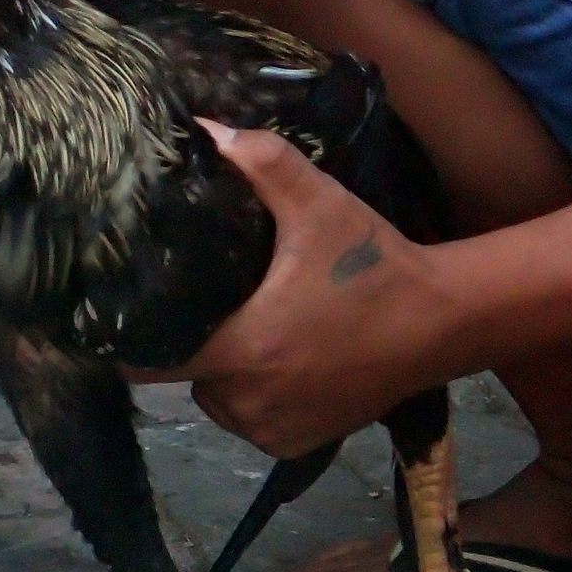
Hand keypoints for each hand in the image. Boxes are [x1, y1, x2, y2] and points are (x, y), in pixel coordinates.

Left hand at [131, 124, 461, 456]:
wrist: (444, 322)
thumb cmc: (374, 265)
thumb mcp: (321, 206)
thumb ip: (264, 165)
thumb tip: (209, 128)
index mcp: (242, 349)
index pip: (146, 363)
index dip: (128, 343)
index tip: (126, 315)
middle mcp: (247, 399)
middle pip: (183, 377)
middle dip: (190, 346)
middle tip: (213, 309)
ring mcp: (271, 427)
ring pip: (214, 400)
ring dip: (222, 374)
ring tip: (251, 332)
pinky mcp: (294, 443)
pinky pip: (249, 422)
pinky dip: (254, 399)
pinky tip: (278, 366)